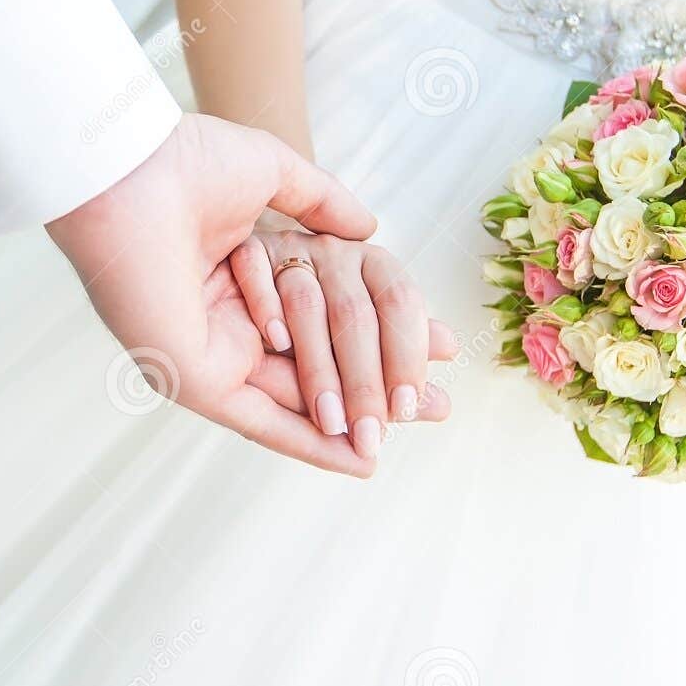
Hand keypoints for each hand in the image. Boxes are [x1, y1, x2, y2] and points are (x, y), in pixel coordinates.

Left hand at [47, 114, 448, 476]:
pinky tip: (356, 462)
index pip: (328, 322)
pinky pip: (262, 422)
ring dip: (360, 421)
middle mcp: (228, 323)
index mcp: (241, 279)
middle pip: (322, 368)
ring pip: (301, 398)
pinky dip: (310, 445)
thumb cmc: (183, 164)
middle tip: (441, 405)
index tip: (443, 348)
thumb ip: (320, 203)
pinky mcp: (196, 380)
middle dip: (384, 388)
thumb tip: (370, 230)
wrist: (130, 176)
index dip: (386, 337)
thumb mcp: (270, 174)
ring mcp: (212, 355)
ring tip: (417, 429)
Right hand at [229, 230, 452, 457]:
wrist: (241, 282)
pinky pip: (254, 269)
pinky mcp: (245, 249)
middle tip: (368, 435)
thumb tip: (444, 392)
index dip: (406, 356)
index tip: (406, 408)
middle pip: (355, 313)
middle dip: (363, 382)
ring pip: (305, 303)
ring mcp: (287, 249)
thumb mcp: (357, 345)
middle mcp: (335, 253)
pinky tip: (276, 344)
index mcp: (373, 265)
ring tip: (329, 419)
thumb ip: (395, 361)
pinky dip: (265, 305)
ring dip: (318, 367)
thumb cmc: (307, 324)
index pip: (400, 303)